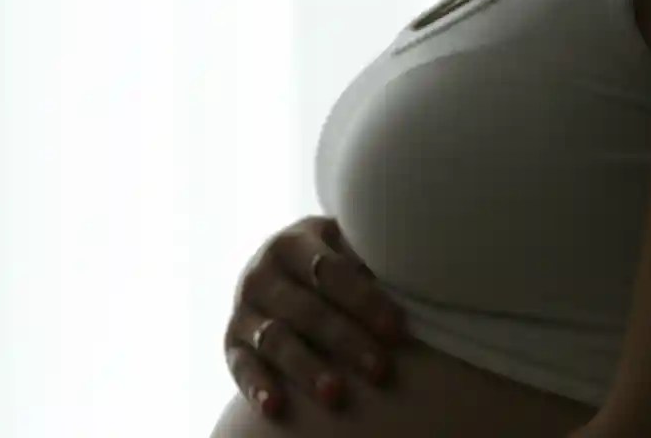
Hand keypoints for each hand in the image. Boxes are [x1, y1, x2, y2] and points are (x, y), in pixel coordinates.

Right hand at [223, 215, 407, 418]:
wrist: (279, 269)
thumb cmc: (329, 264)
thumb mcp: (343, 248)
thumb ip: (367, 260)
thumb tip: (419, 276)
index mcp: (293, 243)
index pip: (329, 271)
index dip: (364, 300)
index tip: (397, 328)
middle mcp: (261, 274)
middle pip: (305, 310)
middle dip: (345, 340)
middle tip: (380, 369)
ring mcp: (243, 309)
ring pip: (275, 340)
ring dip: (307, 368)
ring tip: (336, 394)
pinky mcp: (231, 343)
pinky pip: (241, 367)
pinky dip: (257, 386)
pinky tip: (275, 406)